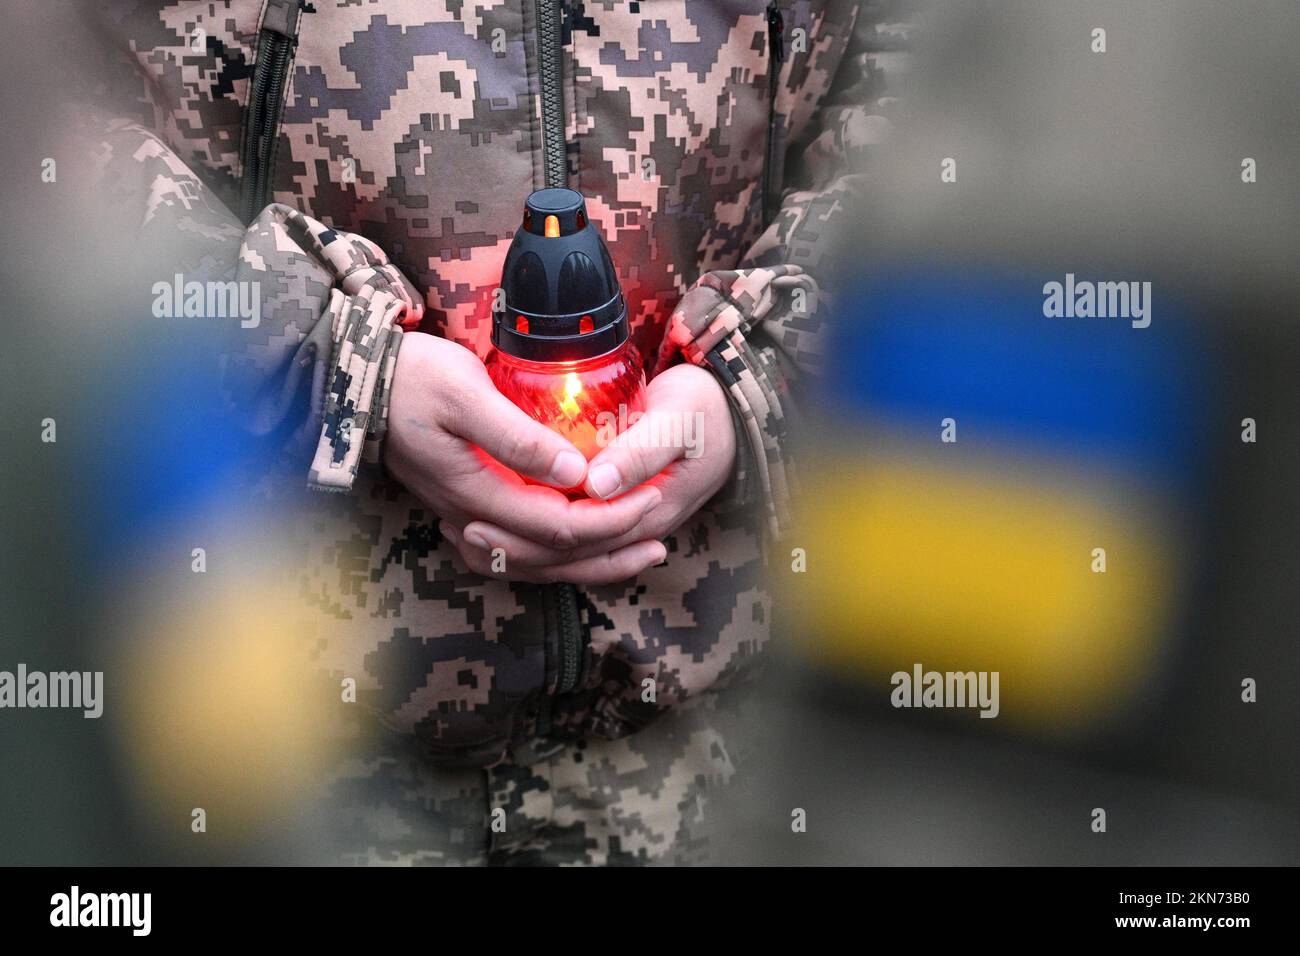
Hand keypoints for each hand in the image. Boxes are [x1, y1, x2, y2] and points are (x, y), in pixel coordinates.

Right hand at [385, 332, 665, 583]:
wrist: (357, 383)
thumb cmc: (410, 378)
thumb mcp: (464, 394)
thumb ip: (516, 437)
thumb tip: (573, 470)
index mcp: (477, 494)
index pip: (559, 528)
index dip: (610, 520)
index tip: (650, 498)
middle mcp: (472, 518)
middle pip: (553, 558)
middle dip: (612, 552)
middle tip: (661, 540)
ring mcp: (466, 518)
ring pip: (537, 561)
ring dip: (590, 561)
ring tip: (638, 552)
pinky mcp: (467, 508)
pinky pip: (520, 549)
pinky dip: (559, 552)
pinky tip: (587, 543)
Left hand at [456, 363, 736, 576]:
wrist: (731, 411)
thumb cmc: (705, 411)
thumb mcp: (680, 423)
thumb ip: (639, 452)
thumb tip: (594, 485)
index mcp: (647, 514)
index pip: (579, 541)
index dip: (528, 534)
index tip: (482, 515)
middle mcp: (633, 530)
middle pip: (564, 556)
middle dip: (511, 547)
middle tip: (458, 528)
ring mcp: (625, 523)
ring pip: (564, 552)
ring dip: (516, 546)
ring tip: (465, 530)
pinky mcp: (615, 510)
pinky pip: (568, 534)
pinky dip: (530, 535)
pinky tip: (496, 520)